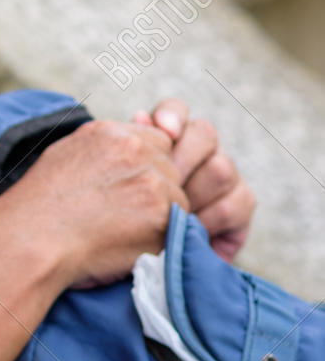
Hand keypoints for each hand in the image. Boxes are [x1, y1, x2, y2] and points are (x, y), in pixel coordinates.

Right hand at [1, 118, 187, 288]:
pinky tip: (129, 241)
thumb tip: (134, 142)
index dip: (145, 166)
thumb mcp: (68, 153)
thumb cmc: (43, 202)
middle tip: (122, 211)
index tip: (126, 186)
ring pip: (178, 198)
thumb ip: (105, 146)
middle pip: (171, 169)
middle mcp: (135, 151)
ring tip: (121, 228)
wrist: (34, 238)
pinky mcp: (161, 217)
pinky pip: (178, 226)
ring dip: (159, 214)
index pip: (157, 142)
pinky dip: (160, 237)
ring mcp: (152, 183)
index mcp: (112, 133)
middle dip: (155, 189)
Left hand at [133, 98, 255, 260]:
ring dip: (193, 195)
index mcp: (169, 138)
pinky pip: (234, 204)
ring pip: (221, 169)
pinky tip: (188, 231)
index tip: (165, 132)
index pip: (175, 110)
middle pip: (204, 134)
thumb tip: (141, 116)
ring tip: (168, 215)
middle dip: (180, 161)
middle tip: (159, 186)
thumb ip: (132, 150)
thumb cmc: (120, 215)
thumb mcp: (120, 183)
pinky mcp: (241, 204)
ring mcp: (225, 175)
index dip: (172, 115)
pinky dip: (209, 220)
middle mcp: (201, 150)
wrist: (136, 250)